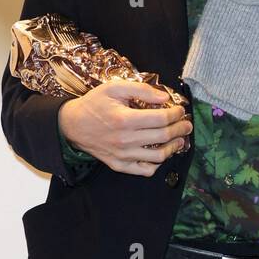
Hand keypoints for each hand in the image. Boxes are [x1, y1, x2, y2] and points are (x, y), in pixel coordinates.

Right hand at [58, 79, 192, 176]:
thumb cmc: (94, 104)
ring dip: (173, 148)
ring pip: (158, 157)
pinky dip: (157, 164)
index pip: (161, 119)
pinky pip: (144, 170)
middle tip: (186, 125)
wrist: (72, 125)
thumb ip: (141, 90)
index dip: (176, 114)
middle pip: (163, 137)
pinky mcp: (118, 165)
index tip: (180, 110)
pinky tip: (161, 153)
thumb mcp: (114, 88)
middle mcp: (125, 140)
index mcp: (125, 119)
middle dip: (180, 129)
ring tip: (179, 139)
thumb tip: (164, 97)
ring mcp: (122, 155)